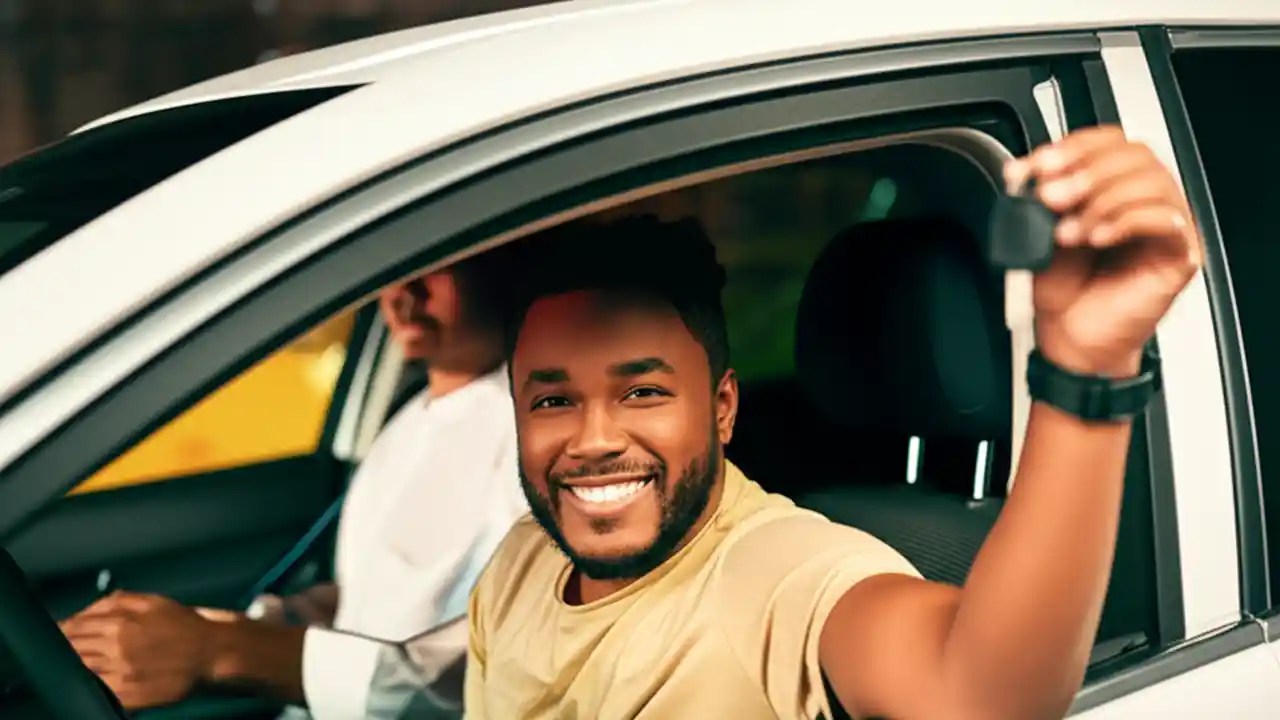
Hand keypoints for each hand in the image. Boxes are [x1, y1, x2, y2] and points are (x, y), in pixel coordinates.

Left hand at [59, 591, 213, 709]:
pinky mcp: (128, 695)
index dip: (62, 629)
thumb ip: (116, 601)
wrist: (211, 652)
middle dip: (65, 647)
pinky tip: (93, 678)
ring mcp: (121, 674)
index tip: (59, 631)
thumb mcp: (151, 601)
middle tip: (64, 647)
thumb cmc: (182, 624)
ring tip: (78, 662)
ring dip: (75, 666)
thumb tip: (84, 611)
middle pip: (74, 650)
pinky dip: (90, 684)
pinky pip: (98, 690)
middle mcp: (117, 649)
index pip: (74, 628)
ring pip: (82, 670)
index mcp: (120, 623)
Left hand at [1007, 125, 1202, 375]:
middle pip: (1133, 154)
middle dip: (1084, 170)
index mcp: (1113, 187)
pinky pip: (1166, 218)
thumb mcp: (1039, 232)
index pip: (1107, 142)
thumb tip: (1030, 172)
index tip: (1035, 166)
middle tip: (1050, 196)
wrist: (1071, 341)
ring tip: (1069, 229)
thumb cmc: (1064, 290)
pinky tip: (1097, 237)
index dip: (1072, 147)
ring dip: (1102, 197)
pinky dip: (1127, 220)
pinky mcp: (1180, 253)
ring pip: (1151, 180)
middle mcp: (1143, 200)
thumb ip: (1040, 199)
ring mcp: (1166, 225)